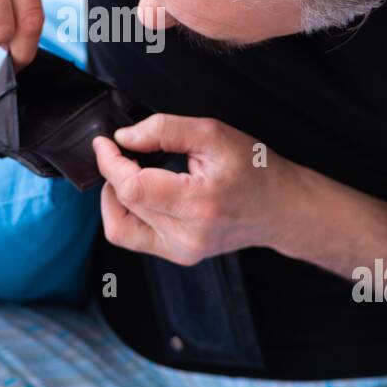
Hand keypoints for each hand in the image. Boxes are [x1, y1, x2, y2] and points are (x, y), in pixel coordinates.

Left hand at [91, 113, 313, 264]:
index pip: (132, 188)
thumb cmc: (255, 169)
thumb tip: (124, 138)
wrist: (281, 207)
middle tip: (124, 151)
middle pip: (123, 205)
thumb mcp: (213, 134)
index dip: (110, 162)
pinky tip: (141, 193)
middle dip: (113, 173)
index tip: (105, 143)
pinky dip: (126, 212)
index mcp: (199, 203)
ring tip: (132, 173)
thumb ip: (164, 130)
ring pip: (120, 226)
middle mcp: (188, 234)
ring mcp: (182, 250)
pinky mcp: (178, 256)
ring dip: (115, 195)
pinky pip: (132, 238)